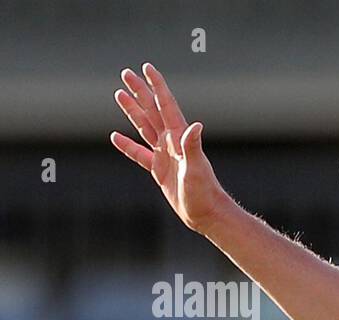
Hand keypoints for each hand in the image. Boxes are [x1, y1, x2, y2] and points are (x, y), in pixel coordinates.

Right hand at [110, 63, 229, 232]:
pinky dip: (127, 145)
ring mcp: (165, 155)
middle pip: (152, 110)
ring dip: (132, 110)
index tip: (147, 68)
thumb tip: (196, 125)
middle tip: (126, 73)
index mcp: (179, 138)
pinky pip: (139, 153)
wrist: (205, 214)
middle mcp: (172, 142)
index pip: (165, 105)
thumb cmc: (204, 193)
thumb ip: (193, 146)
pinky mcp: (159, 170)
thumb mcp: (196, 168)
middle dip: (140, 91)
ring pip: (144, 127)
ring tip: (119, 94)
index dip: (157, 86)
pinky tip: (115, 136)